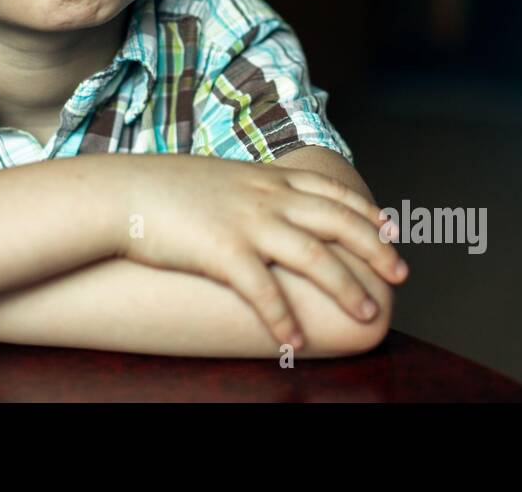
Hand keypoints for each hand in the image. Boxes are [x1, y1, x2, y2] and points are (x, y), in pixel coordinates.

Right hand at [119, 159, 408, 348]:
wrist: (120, 192)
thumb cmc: (162, 189)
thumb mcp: (217, 178)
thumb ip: (248, 190)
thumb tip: (263, 204)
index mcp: (266, 178)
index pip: (331, 190)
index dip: (366, 211)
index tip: (392, 230)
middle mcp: (265, 197)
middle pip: (337, 221)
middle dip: (376, 249)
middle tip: (401, 275)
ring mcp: (246, 223)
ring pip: (313, 256)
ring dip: (346, 288)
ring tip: (368, 314)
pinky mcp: (222, 252)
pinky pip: (262, 291)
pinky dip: (282, 319)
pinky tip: (294, 344)